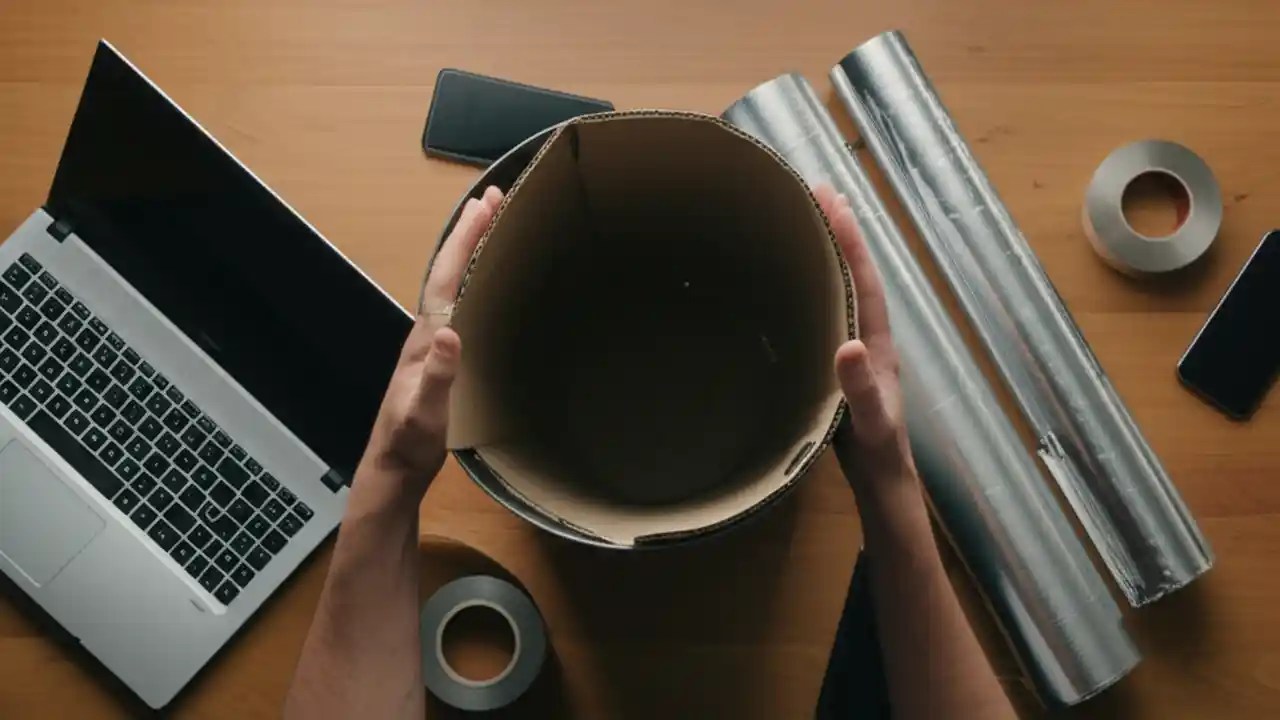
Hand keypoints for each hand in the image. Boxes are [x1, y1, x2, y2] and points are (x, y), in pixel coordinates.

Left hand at [359, 186, 503, 496]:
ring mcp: (431, 345)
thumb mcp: (423, 415)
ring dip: (470, 253)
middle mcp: (426, 334)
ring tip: (491, 226)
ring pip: (453, 285)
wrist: (393, 470)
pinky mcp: (440, 359)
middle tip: (493, 198)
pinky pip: (460, 305)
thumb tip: (448, 331)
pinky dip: (473, 282)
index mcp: (424, 340)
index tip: (485, 204)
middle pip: (448, 272)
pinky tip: (485, 285)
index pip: (446, 279)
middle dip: (469, 233)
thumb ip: (435, 376)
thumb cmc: (409, 444)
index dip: (464, 240)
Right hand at [813, 184, 915, 492]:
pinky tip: (795, 286)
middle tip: (818, 190)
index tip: (833, 199)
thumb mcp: (868, 424)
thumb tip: (847, 343)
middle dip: (840, 232)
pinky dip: (815, 288)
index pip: (864, 281)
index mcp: (876, 344)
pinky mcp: (837, 366)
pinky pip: (826, 312)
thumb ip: (859, 388)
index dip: (850, 241)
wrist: (882, 483)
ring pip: (842, 290)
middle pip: (855, 274)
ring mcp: (854, 351)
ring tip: (809, 222)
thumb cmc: (877, 455)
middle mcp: (867, 338)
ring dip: (828, 255)